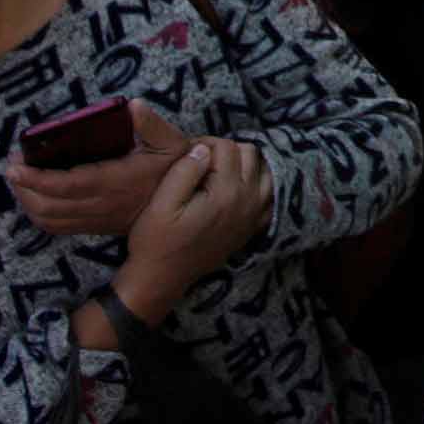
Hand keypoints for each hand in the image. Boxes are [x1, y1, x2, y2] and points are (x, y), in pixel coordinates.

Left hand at [7, 101, 188, 236]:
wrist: (186, 205)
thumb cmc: (175, 169)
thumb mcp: (171, 143)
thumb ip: (152, 124)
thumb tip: (133, 106)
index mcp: (114, 182)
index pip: (65, 186)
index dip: (35, 178)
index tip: (15, 165)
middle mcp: (101, 205)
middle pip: (48, 207)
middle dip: (22, 188)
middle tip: (12, 166)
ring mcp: (97, 219)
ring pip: (50, 220)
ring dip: (27, 202)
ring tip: (18, 179)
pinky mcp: (96, 226)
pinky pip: (59, 227)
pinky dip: (39, 215)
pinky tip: (34, 197)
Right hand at [113, 137, 274, 320]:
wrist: (162, 279)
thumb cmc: (156, 241)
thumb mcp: (161, 203)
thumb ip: (184, 170)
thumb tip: (204, 148)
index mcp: (225, 194)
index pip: (227, 147)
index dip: (204, 144)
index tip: (186, 155)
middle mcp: (247, 203)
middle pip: (250, 154)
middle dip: (226, 151)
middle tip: (200, 163)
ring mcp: (252, 218)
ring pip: (264, 173)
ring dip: (244, 165)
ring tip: (217, 172)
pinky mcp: (250, 229)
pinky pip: (267, 198)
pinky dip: (256, 187)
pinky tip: (233, 190)